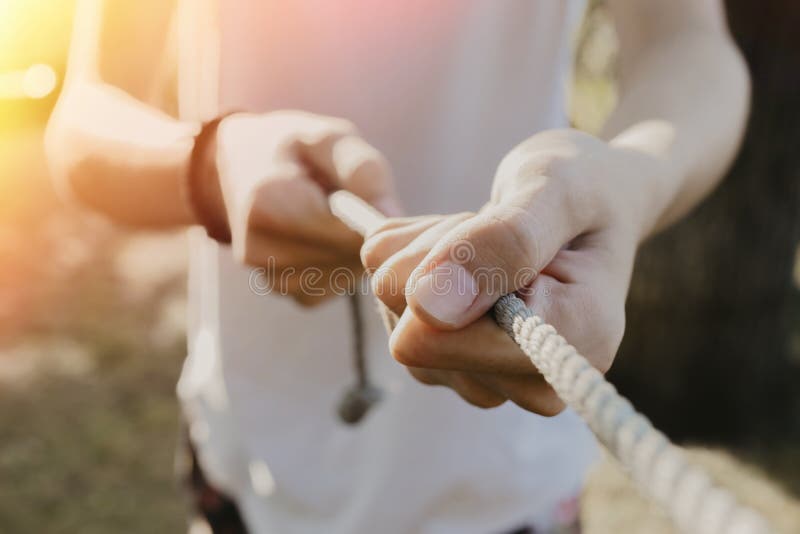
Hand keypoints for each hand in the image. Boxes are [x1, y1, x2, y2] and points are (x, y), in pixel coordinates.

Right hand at [197, 110, 400, 305]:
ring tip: (335, 215)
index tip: (372, 198)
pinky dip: (340, 262)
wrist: (240, 165)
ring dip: (352, 247)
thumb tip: (392, 215)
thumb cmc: (292, 145)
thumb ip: (362, 170)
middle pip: (345, 256)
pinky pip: (333, 286)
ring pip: (343, 275)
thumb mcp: (328, 138)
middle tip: (355, 201)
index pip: (343, 232)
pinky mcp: (282, 289)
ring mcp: (268, 274)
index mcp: (268, 203)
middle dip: (361, 232)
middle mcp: (260, 248)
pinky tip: (326, 236)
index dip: (369, 218)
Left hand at [362, 129, 652, 413]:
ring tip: (481, 231)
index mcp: (572, 346)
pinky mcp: (446, 360)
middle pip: (414, 334)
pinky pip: (386, 302)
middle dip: (436, 259)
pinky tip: (458, 245)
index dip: (448, 269)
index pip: (450, 344)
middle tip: (488, 221)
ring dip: (422, 256)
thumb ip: (503, 243)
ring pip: (396, 318)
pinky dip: (408, 259)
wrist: (586, 205)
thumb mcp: (556, 189)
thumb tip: (429, 308)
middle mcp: (528, 380)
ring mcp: (483, 375)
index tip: (488, 221)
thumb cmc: (582, 189)